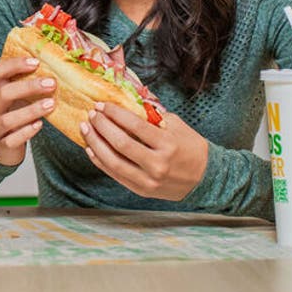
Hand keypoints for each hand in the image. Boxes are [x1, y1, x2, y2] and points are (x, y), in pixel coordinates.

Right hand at [0, 57, 55, 166]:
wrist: (2, 148)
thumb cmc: (13, 116)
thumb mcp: (16, 98)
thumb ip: (26, 85)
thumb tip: (53, 67)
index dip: (15, 65)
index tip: (36, 62)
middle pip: (3, 93)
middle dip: (28, 87)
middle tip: (51, 83)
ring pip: (7, 119)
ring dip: (30, 110)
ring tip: (50, 104)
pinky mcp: (0, 145)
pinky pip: (11, 140)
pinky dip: (26, 132)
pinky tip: (39, 125)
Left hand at [81, 102, 208, 201]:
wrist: (206, 178)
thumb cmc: (191, 147)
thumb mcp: (176, 125)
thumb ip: (152, 115)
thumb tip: (127, 100)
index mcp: (167, 145)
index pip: (135, 126)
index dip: (115, 114)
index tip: (102, 105)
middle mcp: (157, 164)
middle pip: (121, 144)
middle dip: (102, 127)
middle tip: (91, 114)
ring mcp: (148, 181)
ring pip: (113, 162)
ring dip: (95, 144)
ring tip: (85, 129)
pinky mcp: (142, 191)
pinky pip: (115, 175)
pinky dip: (100, 162)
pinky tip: (91, 149)